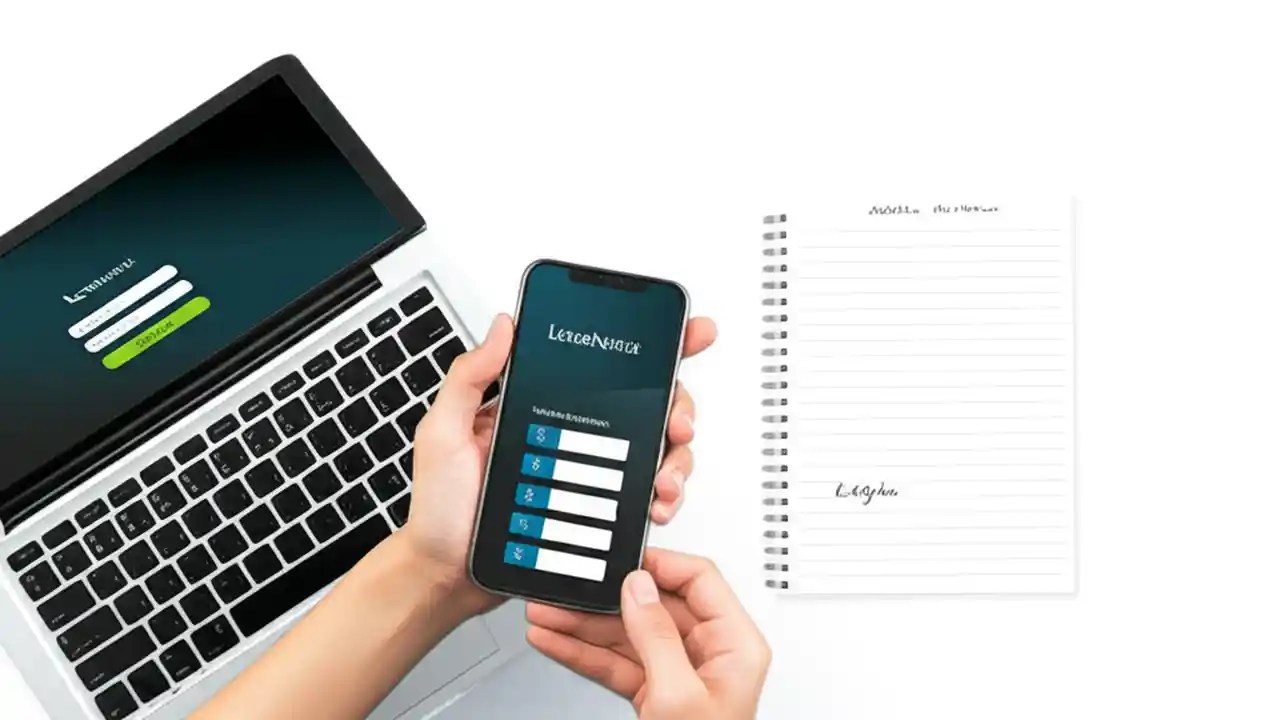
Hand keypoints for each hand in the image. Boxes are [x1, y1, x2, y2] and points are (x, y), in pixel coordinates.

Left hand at [402, 315, 717, 614]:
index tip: (687, 334)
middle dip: (679, 406)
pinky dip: (662, 496)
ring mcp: (586, 472)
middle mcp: (570, 433)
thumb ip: (469, 377)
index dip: (648, 346)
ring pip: (655, 449)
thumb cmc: (440, 510)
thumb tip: (503, 327)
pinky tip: (655, 504)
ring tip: (664, 476)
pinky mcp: (595, 510)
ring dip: (676, 457)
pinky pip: (642, 495)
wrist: (446, 577)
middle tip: (678, 422)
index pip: (599, 365)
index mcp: (539, 407)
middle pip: (646, 404)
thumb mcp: (443, 432)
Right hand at [526, 549, 770, 719]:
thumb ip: (657, 636)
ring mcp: (682, 675)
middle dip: (603, 600)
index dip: (658, 564)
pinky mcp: (658, 694)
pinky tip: (558, 641)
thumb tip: (640, 587)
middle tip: (567, 591)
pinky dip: (585, 653)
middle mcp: (711, 655)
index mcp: (735, 645)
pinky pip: (618, 663)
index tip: (621, 560)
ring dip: (584, 625)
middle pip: (654, 606)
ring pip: (627, 635)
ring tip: (547, 616)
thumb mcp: (678, 695)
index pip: (699, 580)